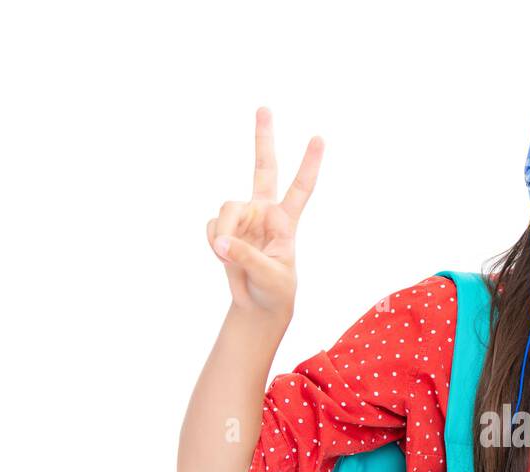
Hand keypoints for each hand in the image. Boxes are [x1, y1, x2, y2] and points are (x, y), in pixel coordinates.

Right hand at [207, 107, 323, 319]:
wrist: (257, 304)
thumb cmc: (275, 291)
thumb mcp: (270, 276)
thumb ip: (246, 257)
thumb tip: (220, 241)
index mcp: (285, 221)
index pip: (301, 188)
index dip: (309, 164)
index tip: (319, 138)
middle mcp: (263, 211)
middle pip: (263, 168)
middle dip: (263, 139)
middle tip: (264, 108)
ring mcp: (242, 218)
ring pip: (226, 208)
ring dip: (223, 233)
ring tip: (227, 258)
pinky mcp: (222, 228)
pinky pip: (211, 228)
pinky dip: (214, 244)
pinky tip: (223, 257)